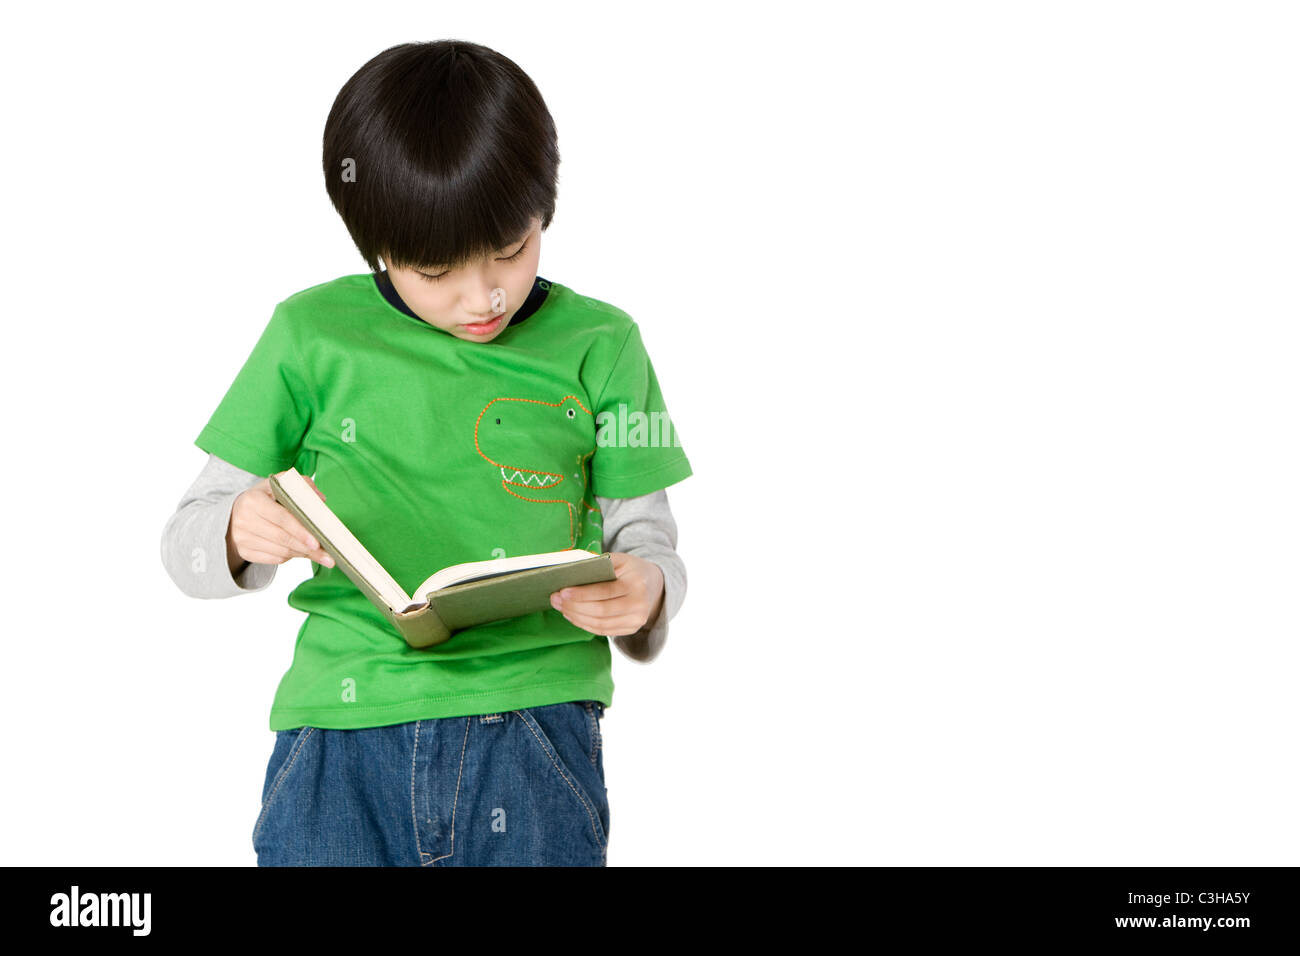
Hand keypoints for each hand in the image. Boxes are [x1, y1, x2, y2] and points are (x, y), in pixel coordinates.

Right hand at [227, 471, 335, 573]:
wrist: (235, 512)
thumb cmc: (264, 498)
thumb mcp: (278, 485)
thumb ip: (301, 486)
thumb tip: (320, 499)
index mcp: (253, 500)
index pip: (281, 518)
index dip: (300, 531)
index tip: (317, 542)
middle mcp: (244, 520)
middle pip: (283, 538)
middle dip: (308, 548)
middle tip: (328, 555)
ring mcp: (242, 538)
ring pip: (281, 551)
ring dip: (302, 553)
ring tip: (319, 554)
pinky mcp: (244, 552)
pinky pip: (275, 559)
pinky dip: (291, 556)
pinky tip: (300, 552)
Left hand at [549, 551, 664, 636]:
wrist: (655, 584)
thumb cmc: (631, 569)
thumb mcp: (620, 559)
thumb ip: (599, 564)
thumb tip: (570, 572)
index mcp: (636, 584)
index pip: (605, 592)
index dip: (582, 594)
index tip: (562, 591)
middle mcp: (639, 605)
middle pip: (601, 611)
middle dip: (574, 606)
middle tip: (555, 599)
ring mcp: (636, 620)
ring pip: (600, 624)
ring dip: (576, 617)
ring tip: (560, 607)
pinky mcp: (631, 629)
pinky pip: (603, 631)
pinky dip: (584, 624)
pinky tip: (572, 615)